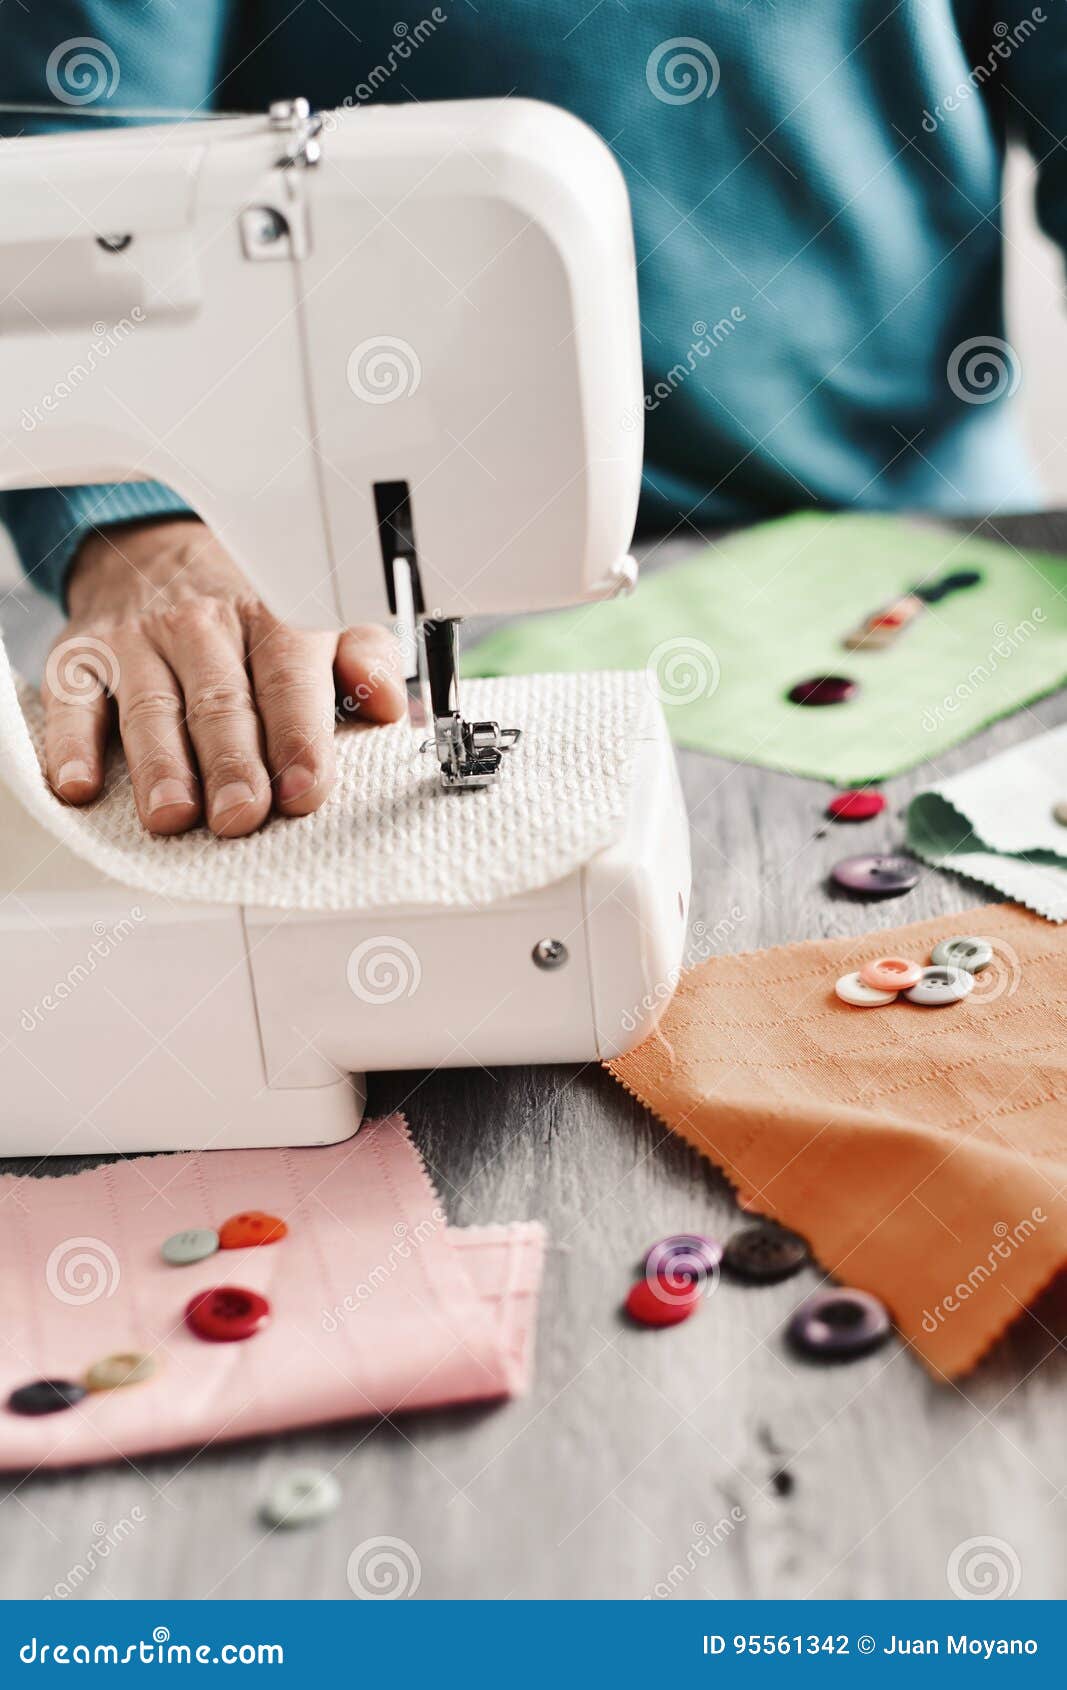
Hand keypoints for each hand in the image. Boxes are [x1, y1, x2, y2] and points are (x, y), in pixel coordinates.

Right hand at [43, 518, 406, 836]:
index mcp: (270, 623)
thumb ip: (362, 663)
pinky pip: (72, 704)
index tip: (306, 788)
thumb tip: (389, 704)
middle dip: (231, 762)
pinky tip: (81, 785)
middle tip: (241, 814)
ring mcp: (137, 645)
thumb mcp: (315, 626)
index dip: (299, 736)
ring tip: (173, 814)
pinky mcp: (80, 662)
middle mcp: (202, 630)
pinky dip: (72, 746)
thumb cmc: (246, 621)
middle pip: (220, 702)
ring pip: (151, 708)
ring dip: (161, 765)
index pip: (288, 679)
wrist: (155, 556)